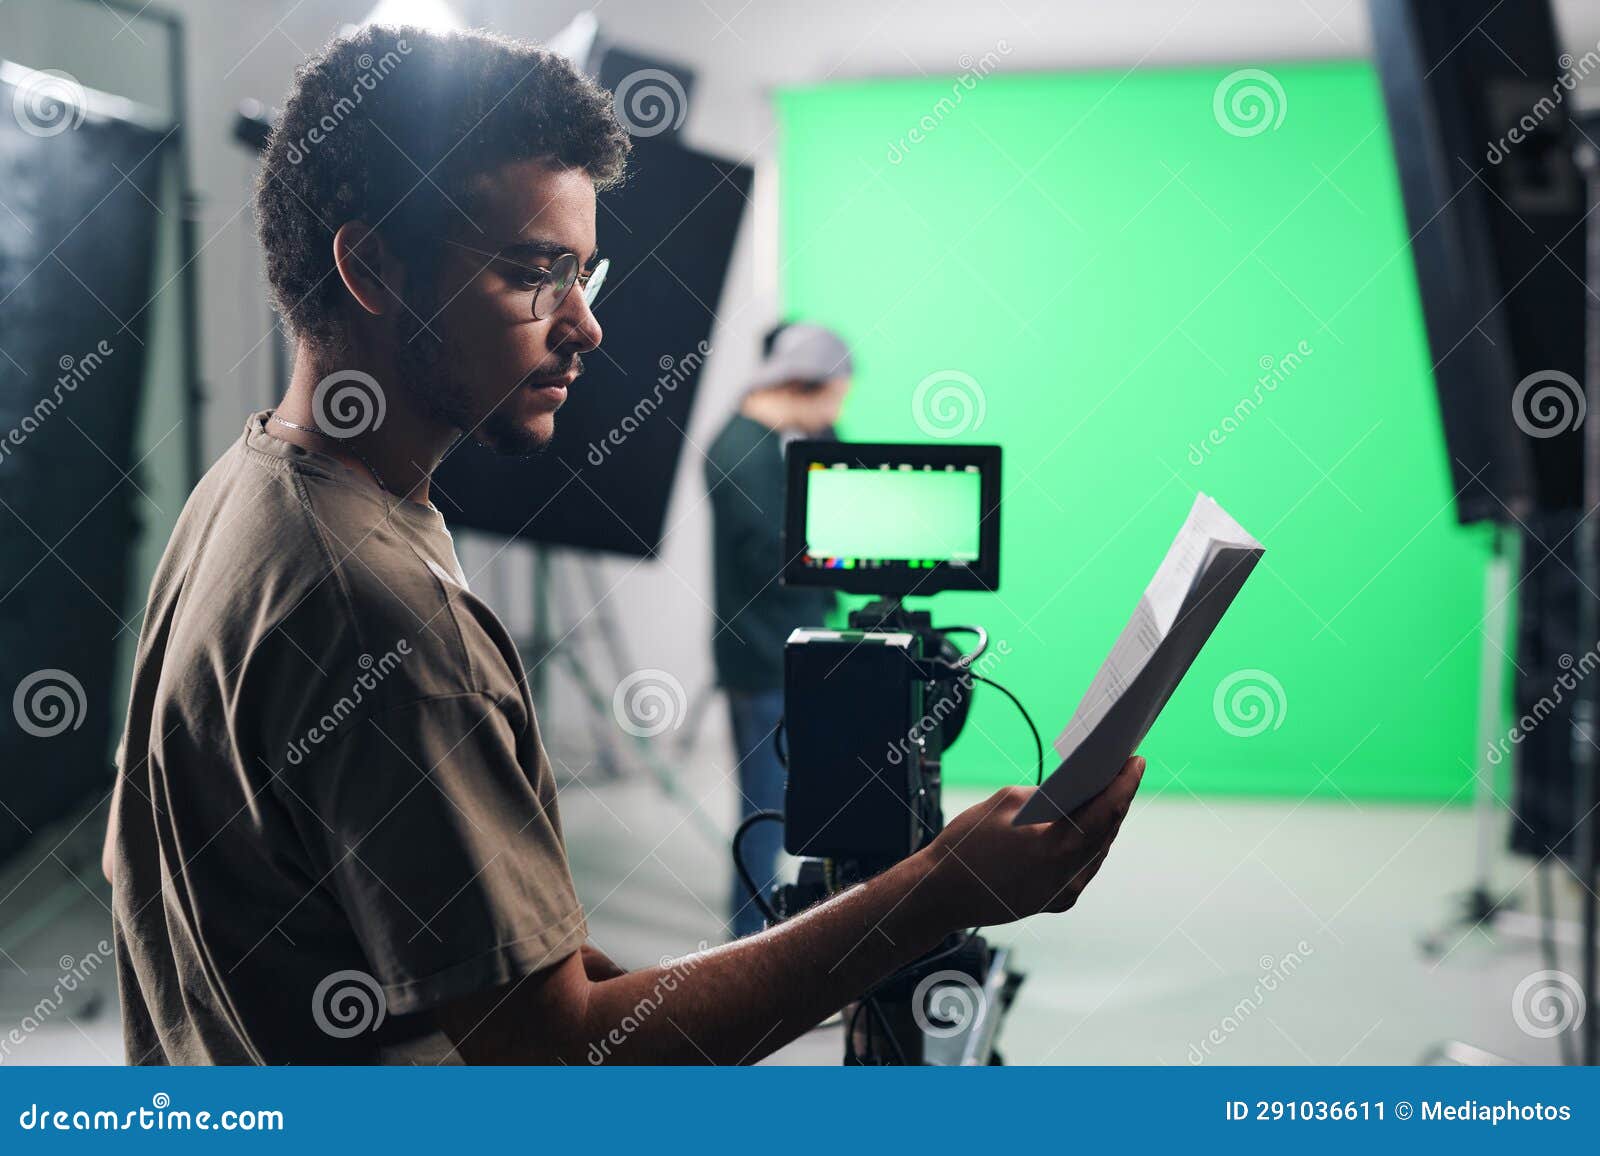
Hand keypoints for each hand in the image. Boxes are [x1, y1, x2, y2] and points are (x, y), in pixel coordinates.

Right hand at [918, 756, 1144, 927]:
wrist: (940, 893)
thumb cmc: (966, 846)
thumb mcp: (1006, 801)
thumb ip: (1047, 794)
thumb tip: (1074, 790)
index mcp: (1057, 848)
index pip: (1106, 810)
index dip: (1125, 783)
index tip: (1136, 761)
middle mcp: (1068, 876)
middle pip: (1107, 831)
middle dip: (1116, 799)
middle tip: (1124, 771)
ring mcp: (1064, 893)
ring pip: (1097, 851)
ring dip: (1104, 822)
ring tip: (1109, 794)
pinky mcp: (1057, 902)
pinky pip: (1082, 866)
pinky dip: (1088, 843)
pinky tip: (1087, 824)